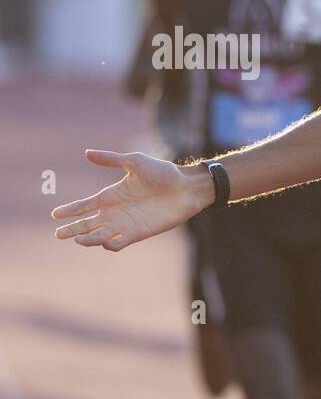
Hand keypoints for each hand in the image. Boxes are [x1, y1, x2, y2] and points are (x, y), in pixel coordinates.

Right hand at [51, 149, 211, 250]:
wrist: (186, 187)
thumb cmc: (163, 172)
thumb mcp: (134, 162)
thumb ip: (111, 159)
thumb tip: (87, 153)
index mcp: (110, 195)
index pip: (84, 206)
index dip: (70, 210)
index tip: (55, 214)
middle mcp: (115, 212)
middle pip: (87, 224)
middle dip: (72, 230)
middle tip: (58, 234)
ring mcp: (125, 224)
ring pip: (100, 236)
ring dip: (88, 239)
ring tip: (79, 239)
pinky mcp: (139, 233)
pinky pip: (119, 243)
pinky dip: (110, 245)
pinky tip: (104, 243)